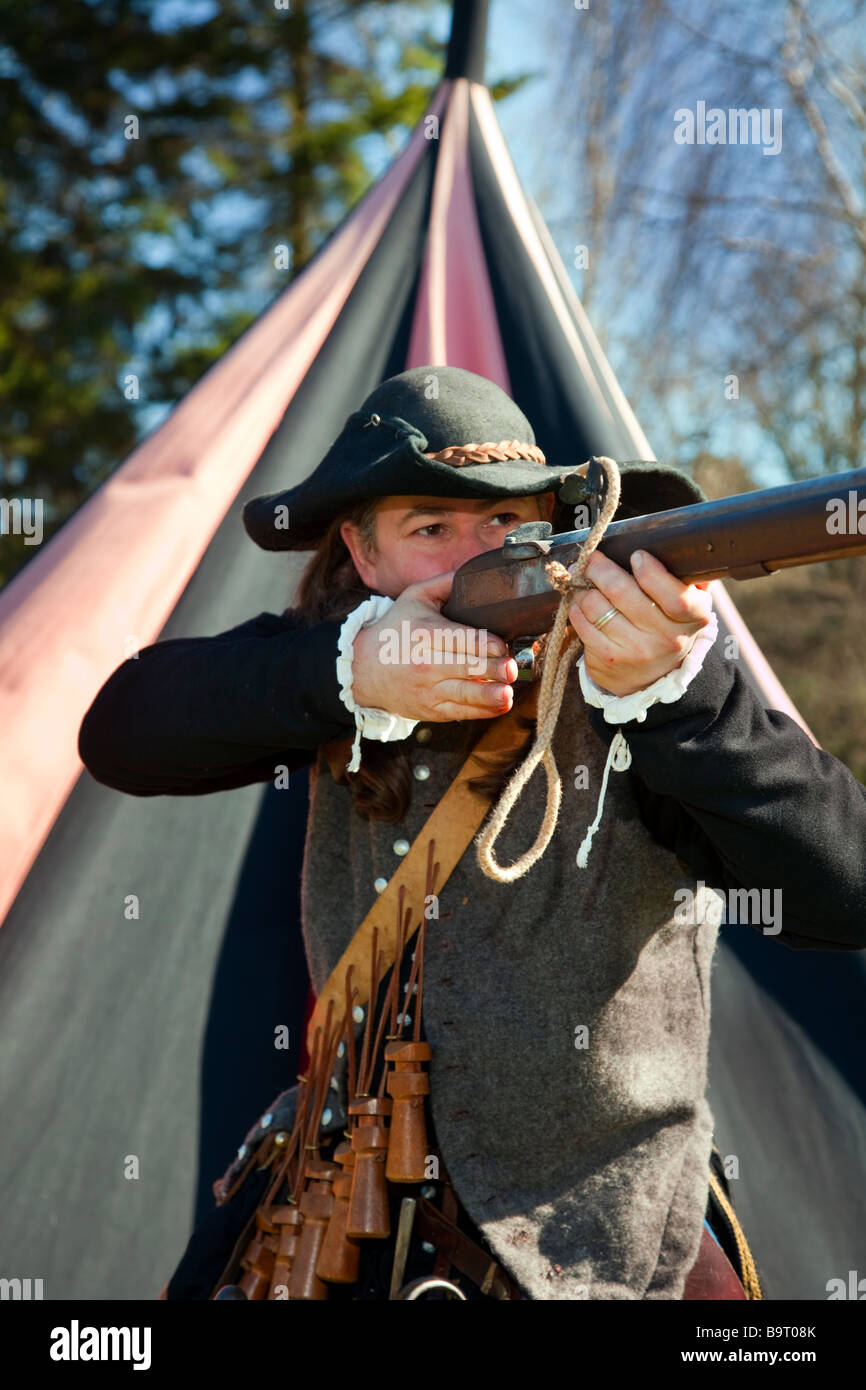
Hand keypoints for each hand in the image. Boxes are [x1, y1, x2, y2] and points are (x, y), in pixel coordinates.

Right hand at [351, 571, 517, 721]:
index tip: (502, 646)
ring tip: (507, 695)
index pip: (462, 639)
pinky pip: (460, 712)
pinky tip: (499, 705)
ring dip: (490, 696)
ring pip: (465, 694)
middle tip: (512, 669)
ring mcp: (428, 689)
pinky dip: (481, 711)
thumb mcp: (414, 597)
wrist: (363, 669)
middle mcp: (426, 663)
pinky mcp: (431, 709)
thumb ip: (445, 583)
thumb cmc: (395, 628)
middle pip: (467, 667)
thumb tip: (476, 571)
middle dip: (494, 669)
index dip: (486, 644)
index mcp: (426, 633)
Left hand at [568, 550, 712, 696]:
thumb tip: (675, 545)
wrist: (649, 676)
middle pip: (622, 592)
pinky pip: (582, 622)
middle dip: (600, 568)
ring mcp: (636, 651)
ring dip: (584, 587)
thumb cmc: (666, 625)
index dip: (651, 572)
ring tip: (583, 579)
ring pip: (596, 605)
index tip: (636, 555)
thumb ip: (687, 578)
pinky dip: (577, 606)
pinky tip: (580, 602)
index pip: (676, 596)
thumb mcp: (688, 604)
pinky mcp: (608, 658)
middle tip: (592, 559)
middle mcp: (667, 638)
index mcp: (693, 618)